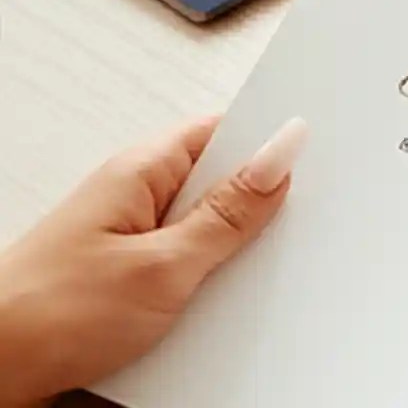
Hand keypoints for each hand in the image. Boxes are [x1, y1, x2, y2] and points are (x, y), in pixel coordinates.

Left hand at [0, 115, 307, 406]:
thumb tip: (280, 154)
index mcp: (142, 171)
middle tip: (282, 237)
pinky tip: (214, 308)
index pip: (225, 131)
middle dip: (259, 209)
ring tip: (235, 284)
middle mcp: (135, 196)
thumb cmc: (49, 316)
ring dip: (231, 256)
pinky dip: (208, 284)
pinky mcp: (128, 277)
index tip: (318, 160)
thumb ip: (229, 214)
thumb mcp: (163, 265)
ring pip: (208, 231)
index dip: (273, 143)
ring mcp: (131, 238)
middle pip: (222, 183)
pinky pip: (188, 266)